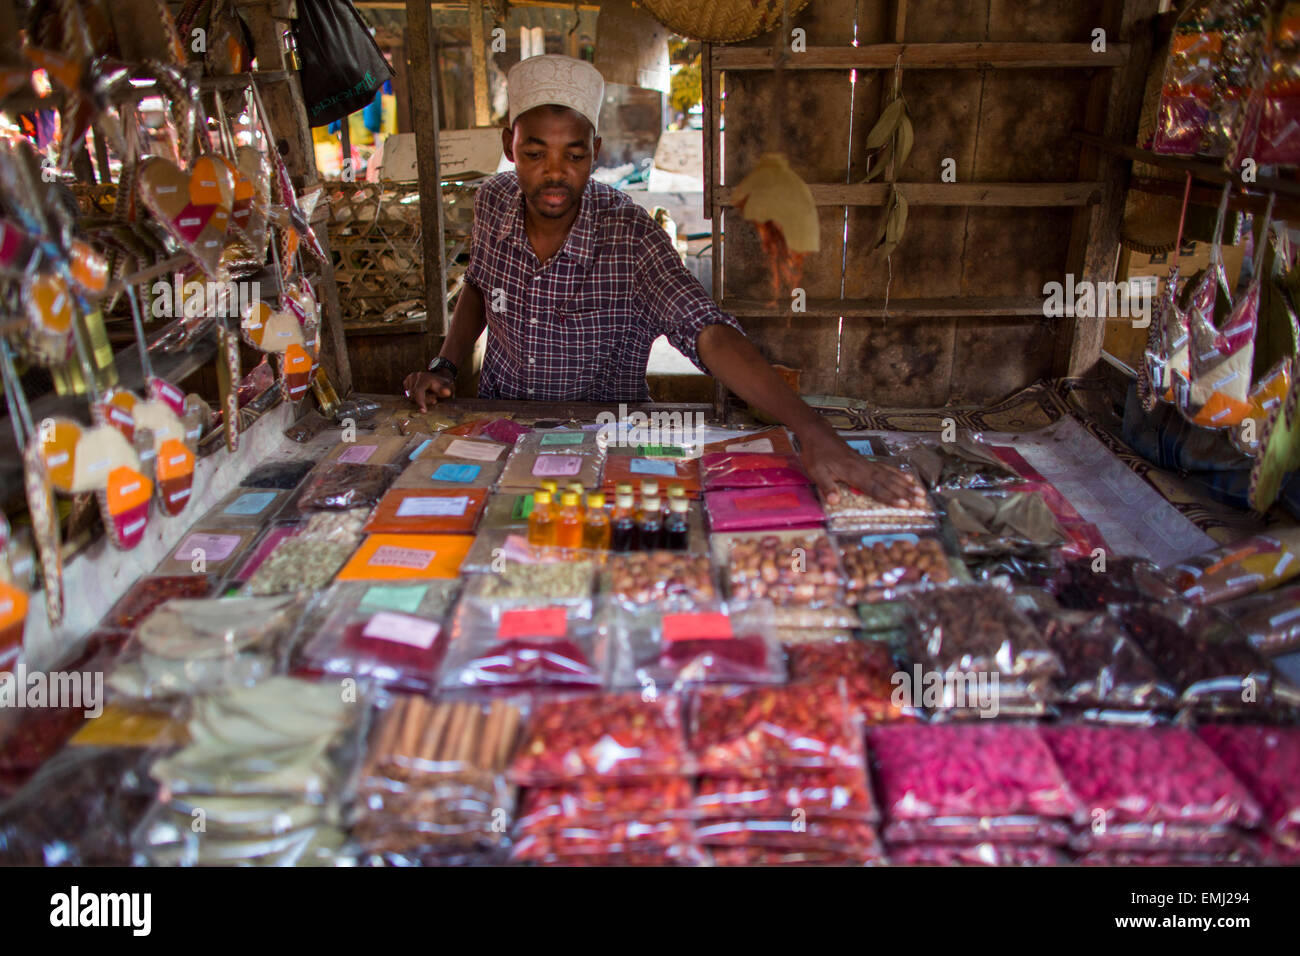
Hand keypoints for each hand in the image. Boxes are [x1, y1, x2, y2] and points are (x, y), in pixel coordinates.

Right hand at [402, 369, 453, 411]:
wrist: (438, 378)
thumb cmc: (442, 384)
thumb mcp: (447, 387)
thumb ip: (446, 391)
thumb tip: (447, 392)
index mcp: (425, 377)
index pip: (419, 391)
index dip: (421, 402)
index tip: (423, 411)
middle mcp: (416, 376)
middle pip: (414, 396)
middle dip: (425, 400)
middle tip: (434, 400)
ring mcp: (410, 378)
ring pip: (411, 396)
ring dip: (420, 399)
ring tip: (429, 395)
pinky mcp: (406, 381)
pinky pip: (409, 394)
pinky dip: (415, 396)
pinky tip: (423, 394)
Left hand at [796, 426, 917, 506]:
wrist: (819, 435)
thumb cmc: (817, 454)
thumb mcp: (816, 471)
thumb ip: (826, 486)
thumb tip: (834, 501)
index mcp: (853, 473)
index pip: (875, 488)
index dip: (890, 497)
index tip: (904, 505)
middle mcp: (865, 468)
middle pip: (888, 483)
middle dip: (905, 493)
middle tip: (921, 502)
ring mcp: (868, 464)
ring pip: (891, 476)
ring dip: (906, 486)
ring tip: (921, 493)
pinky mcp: (867, 461)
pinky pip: (886, 468)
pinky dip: (898, 474)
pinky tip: (908, 478)